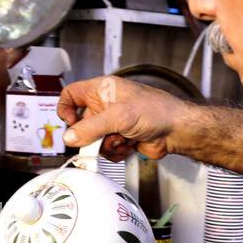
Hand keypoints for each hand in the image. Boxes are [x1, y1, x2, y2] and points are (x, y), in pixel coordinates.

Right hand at [57, 75, 198, 161]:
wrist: (177, 130)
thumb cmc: (157, 111)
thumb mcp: (118, 117)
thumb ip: (90, 128)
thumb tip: (70, 137)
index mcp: (102, 90)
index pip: (71, 95)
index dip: (66, 109)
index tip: (69, 122)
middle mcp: (105, 105)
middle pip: (81, 124)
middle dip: (92, 136)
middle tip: (100, 139)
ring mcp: (113, 123)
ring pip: (93, 141)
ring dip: (107, 145)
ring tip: (123, 139)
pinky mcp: (120, 138)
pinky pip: (106, 150)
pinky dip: (116, 151)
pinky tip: (130, 145)